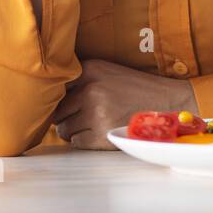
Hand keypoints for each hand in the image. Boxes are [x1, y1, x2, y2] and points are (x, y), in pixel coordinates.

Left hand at [52, 59, 199, 149]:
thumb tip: (47, 94)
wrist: (166, 103)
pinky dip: (83, 141)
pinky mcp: (102, 134)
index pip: (55, 87)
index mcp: (90, 69)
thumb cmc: (133, 87)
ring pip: (63, 129)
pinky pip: (76, 142)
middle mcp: (90, 89)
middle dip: (66, 116)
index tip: (63, 102)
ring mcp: (96, 112)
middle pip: (57, 110)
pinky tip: (98, 132)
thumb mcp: (106, 70)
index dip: (58, 97)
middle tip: (81, 116)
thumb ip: (80, 77)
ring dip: (73, 130)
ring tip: (91, 124)